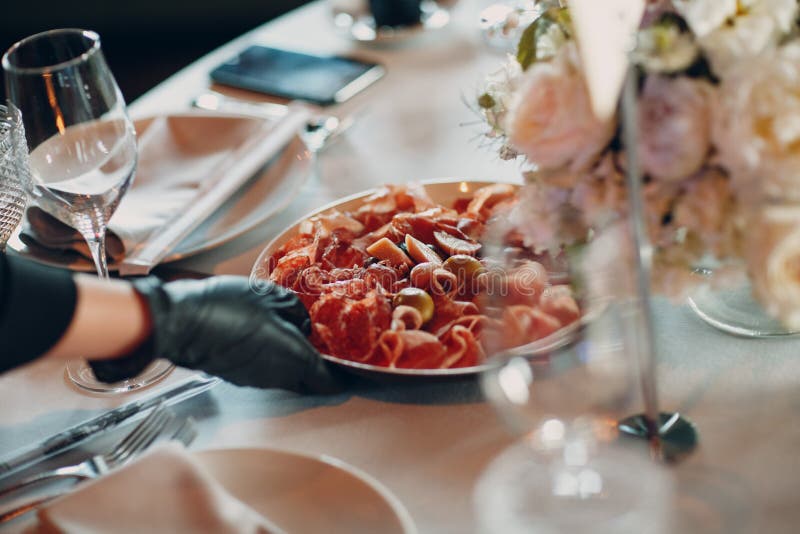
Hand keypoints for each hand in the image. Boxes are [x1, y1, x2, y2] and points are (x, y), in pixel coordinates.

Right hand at [89, 276, 340, 393]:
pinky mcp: (239, 375)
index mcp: (293, 359)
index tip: (355, 373)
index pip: (329, 382)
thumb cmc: (227, 306)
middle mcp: (278, 376)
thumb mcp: (271, 296)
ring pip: (289, 379)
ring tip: (303, 343)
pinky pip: (269, 374)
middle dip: (324, 373)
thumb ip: (295, 311)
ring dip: (299, 366)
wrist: (180, 322)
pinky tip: (274, 341)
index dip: (345, 379)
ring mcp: (256, 379)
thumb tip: (302, 324)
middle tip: (332, 354)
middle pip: (311, 383)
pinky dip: (278, 363)